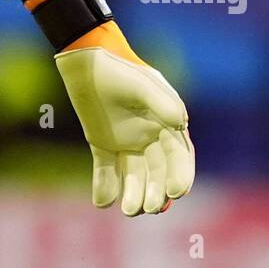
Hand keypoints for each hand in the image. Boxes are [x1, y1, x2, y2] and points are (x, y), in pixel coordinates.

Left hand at [55, 22, 194, 215]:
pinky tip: (101, 201)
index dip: (180, 176)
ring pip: (133, 175)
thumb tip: (181, 124)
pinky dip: (104, 186)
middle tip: (147, 207)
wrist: (86, 58)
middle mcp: (150, 136)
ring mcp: (126, 141)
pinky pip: (105, 169)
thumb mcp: (142, 85)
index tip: (176, 193)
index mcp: (167, 123)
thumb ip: (162, 102)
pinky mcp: (102, 142)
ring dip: (132, 193)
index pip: (179, 157)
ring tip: (127, 209)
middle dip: (155, 192)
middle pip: (157, 172)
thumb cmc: (119, 69)